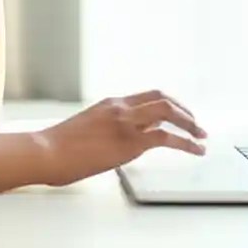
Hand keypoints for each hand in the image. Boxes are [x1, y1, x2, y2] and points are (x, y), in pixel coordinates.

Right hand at [34, 90, 207, 186]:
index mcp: (111, 104)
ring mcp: (127, 123)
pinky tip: (196, 150)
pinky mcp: (131, 142)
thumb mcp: (85, 129)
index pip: (148, 96)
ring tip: (202, 136)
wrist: (46, 151)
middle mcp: (122, 108)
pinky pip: (167, 138)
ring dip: (190, 124)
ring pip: (169, 112)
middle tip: (196, 123)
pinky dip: (187, 143)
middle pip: (163, 99)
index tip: (179, 113)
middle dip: (184, 110)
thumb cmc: (57, 147)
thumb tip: (114, 145)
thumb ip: (105, 131)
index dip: (168, 103)